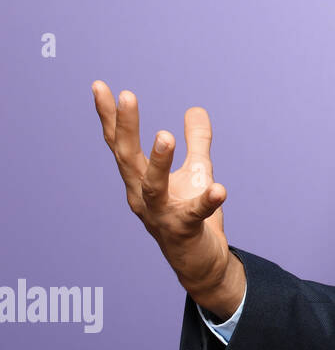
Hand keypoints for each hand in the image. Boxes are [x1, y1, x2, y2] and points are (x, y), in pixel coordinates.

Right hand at [92, 81, 244, 319]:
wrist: (200, 262)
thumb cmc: (190, 215)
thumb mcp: (197, 172)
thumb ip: (196, 142)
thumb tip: (196, 108)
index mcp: (140, 180)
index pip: (120, 144)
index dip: (110, 116)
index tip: (99, 86)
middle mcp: (142, 196)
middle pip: (128, 159)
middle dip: (126, 127)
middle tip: (127, 94)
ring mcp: (161, 215)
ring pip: (153, 187)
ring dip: (158, 162)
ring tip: (165, 135)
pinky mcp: (185, 231)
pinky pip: (196, 214)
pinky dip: (207, 201)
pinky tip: (220, 189)